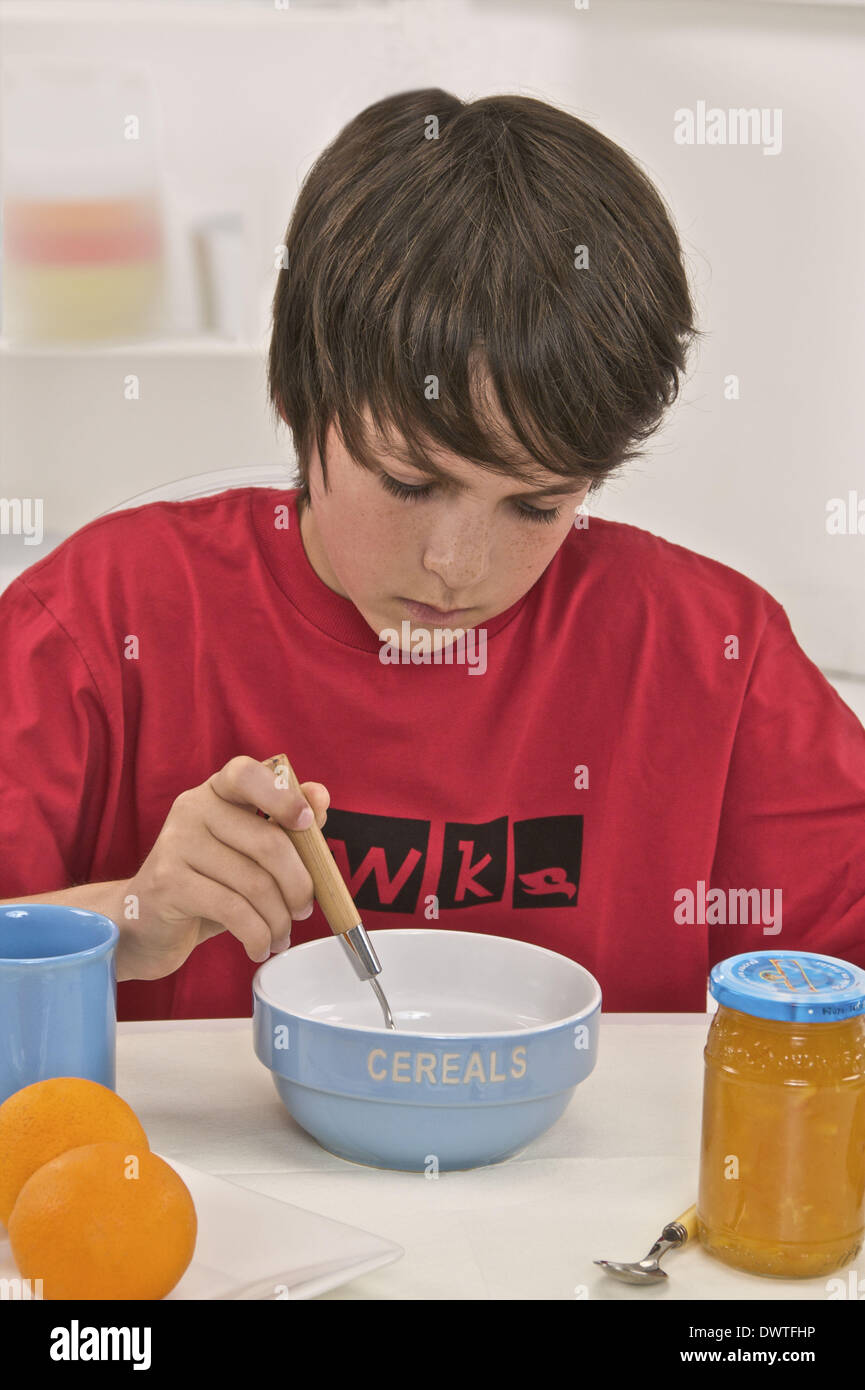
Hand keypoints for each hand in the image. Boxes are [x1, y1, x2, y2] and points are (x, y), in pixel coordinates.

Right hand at [117, 755, 328, 981]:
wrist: (144, 925)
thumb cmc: (206, 884)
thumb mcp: (247, 853)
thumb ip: (285, 823)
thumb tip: (320, 796)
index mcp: (216, 792)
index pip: (246, 773)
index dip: (282, 796)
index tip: (306, 824)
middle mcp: (192, 808)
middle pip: (268, 842)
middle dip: (298, 885)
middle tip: (304, 910)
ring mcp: (175, 843)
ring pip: (254, 883)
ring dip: (278, 919)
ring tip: (280, 936)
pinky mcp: (167, 883)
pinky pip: (232, 909)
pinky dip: (256, 935)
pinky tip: (259, 947)